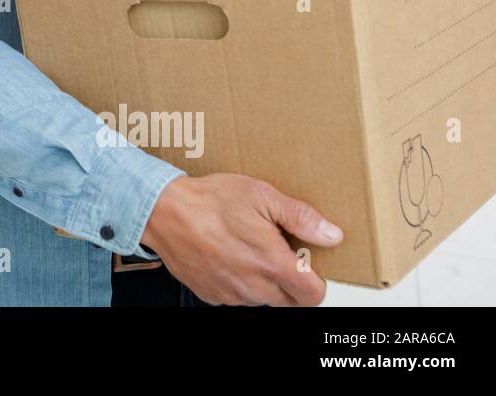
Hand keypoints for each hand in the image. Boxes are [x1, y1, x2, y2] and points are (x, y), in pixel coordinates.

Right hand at [141, 174, 343, 305]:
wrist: (163, 212)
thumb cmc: (209, 201)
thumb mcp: (260, 195)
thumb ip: (301, 217)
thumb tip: (332, 235)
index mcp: (272, 264)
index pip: (314, 295)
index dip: (315, 280)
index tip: (305, 261)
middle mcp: (254, 287)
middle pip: (290, 300)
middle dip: (290, 280)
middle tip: (275, 250)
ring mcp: (231, 294)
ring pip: (262, 299)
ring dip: (263, 281)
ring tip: (246, 248)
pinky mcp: (211, 295)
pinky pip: (236, 296)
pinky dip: (238, 281)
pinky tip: (227, 254)